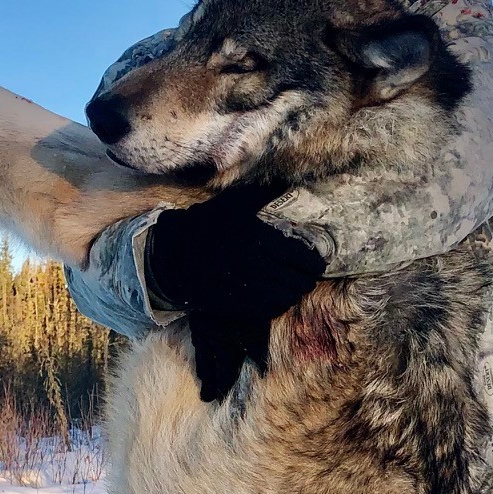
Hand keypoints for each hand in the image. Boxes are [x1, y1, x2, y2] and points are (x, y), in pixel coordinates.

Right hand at [143, 188, 325, 324]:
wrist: (173, 256)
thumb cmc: (206, 225)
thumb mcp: (234, 203)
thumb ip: (264, 194)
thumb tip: (288, 183)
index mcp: (259, 239)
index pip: (300, 257)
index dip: (314, 263)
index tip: (318, 263)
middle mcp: (255, 266)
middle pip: (296, 280)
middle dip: (307, 280)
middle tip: (309, 277)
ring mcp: (246, 288)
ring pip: (285, 298)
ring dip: (295, 294)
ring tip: (296, 288)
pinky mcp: (236, 305)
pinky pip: (268, 310)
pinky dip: (278, 305)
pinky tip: (279, 298)